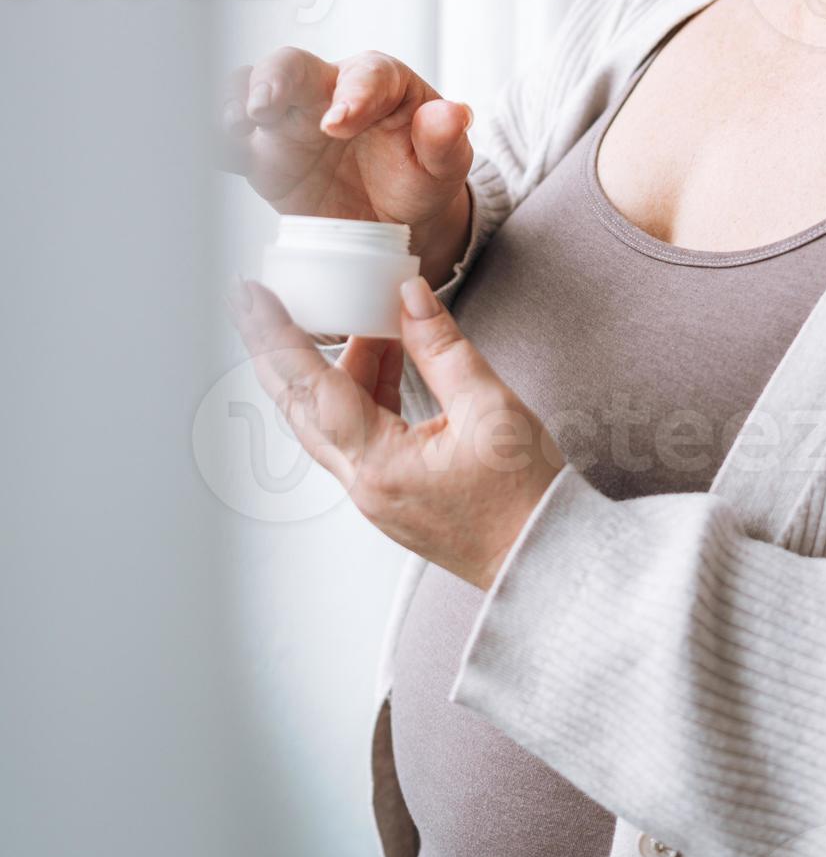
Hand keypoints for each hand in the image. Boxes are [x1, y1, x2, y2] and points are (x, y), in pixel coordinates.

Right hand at [217, 48, 475, 278]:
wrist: (392, 217)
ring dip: (234, 103)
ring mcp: (290, 122)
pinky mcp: (263, 156)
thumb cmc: (420, 176)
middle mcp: (326, 91)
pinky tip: (211, 150)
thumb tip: (452, 115)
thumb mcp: (445, 164)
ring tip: (235, 127)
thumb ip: (445, 140)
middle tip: (263, 107)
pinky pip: (231, 140)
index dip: (353, 93)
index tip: (340, 122)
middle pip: (292, 65)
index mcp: (380, 83)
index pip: (367, 75)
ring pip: (249, 91)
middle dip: (273, 78)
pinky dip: (215, 140)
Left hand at [226, 272, 566, 592]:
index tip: (251, 298)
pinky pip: (356, 434)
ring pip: (328, 421)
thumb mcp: (490, 408)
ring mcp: (374, 494)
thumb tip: (409, 296)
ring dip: (334, 367)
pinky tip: (383, 361)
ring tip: (363, 320)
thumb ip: (443, 348)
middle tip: (264, 300)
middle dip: (280, 350)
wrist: (544, 560)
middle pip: (302, 408)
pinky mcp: (391, 494)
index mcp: (380, 464)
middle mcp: (364, 484)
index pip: (312, 388)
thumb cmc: (523, 497)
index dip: (278, 336)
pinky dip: (361, 391)